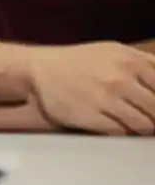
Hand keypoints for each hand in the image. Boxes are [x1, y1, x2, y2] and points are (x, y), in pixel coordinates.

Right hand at [27, 42, 154, 134]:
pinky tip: (115, 122)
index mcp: (130, 61)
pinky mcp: (91, 117)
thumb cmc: (81, 61)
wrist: (39, 69)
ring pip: (144, 125)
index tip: (152, 104)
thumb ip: (145, 64)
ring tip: (133, 120)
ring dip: (143, 126)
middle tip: (146, 114)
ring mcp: (105, 99)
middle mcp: (120, 79)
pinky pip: (122, 132)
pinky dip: (123, 131)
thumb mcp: (115, 52)